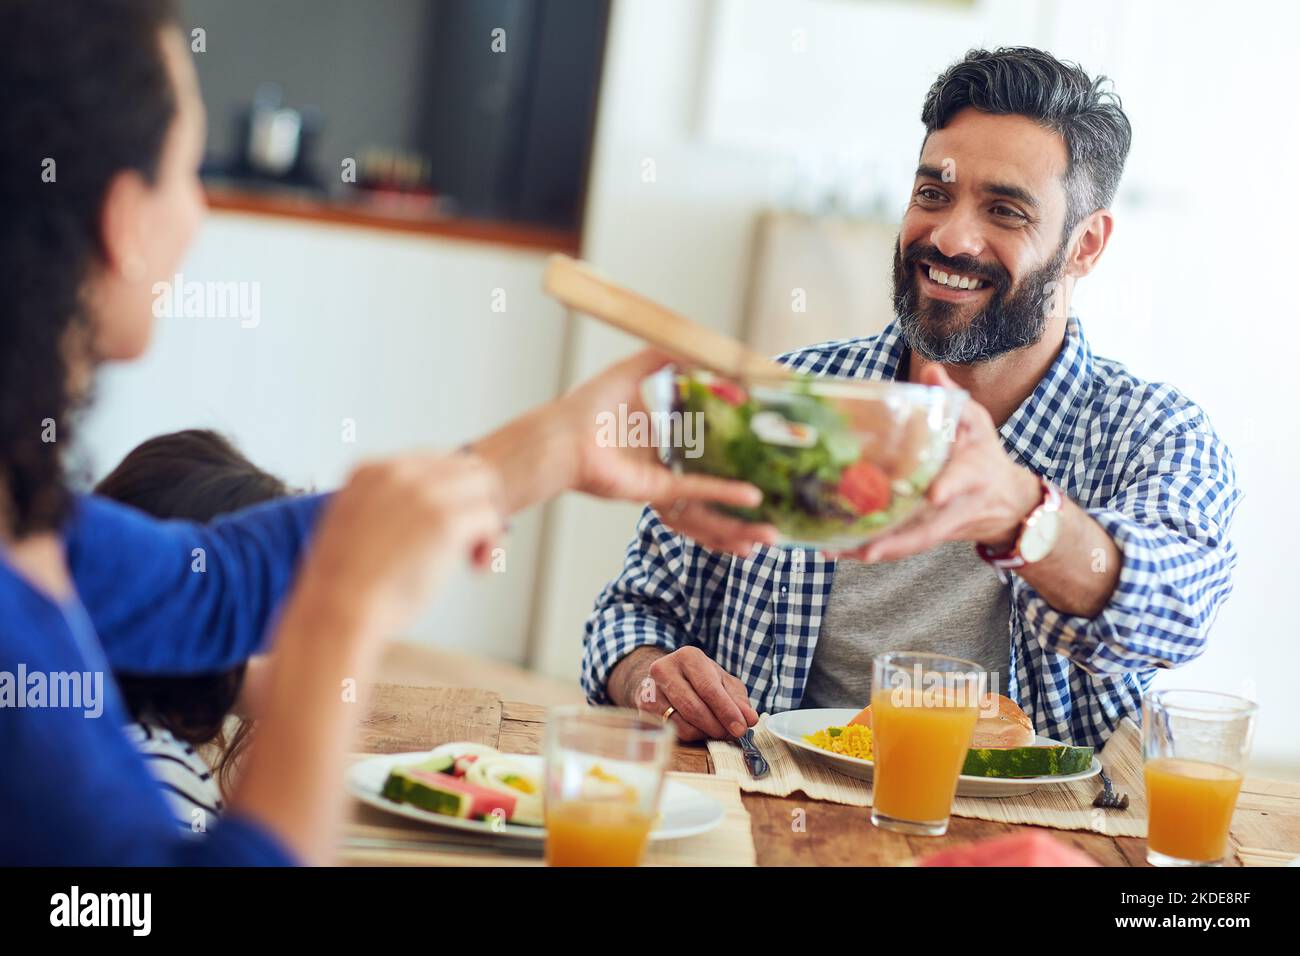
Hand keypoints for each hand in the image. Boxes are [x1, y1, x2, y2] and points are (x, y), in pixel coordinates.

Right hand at [298, 453, 505, 637]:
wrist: (338, 611)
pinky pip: (491, 518)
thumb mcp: (352, 524)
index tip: (445, 525)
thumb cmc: (343, 585)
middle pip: (465, 466)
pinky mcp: (446, 520)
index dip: (449, 494)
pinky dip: (491, 546)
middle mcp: (398, 473)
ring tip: (471, 555)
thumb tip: (422, 512)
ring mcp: (424, 494)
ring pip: (484, 486)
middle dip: (473, 500)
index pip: (433, 460)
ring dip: (485, 520)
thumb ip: (381, 505)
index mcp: (370, 470)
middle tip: (468, 537)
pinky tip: (475, 568)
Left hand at [556, 349, 778, 555]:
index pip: (714, 458)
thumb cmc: (591, 405)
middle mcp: (669, 466)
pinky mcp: (655, 490)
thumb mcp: (634, 369)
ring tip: (770, 537)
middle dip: (747, 519)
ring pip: (709, 511)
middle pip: (717, 498)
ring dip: (740, 526)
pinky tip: (752, 498)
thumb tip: (702, 349)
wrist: (564, 433)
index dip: (742, 466)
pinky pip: (696, 492)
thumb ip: (666, 357)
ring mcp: (663, 481)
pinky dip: (724, 494)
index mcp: (667, 442)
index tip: (772, 467)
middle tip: (777, 526)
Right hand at [624, 646, 758, 741]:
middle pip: (694, 707)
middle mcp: (664, 669)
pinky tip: (699, 730)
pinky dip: (690, 736)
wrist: (665, 679)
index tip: (741, 728)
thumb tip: (750, 718)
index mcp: (688, 657)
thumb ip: (738, 699)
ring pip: (682, 724)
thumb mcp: (722, 682)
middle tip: (732, 735)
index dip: (726, 711)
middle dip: (717, 726)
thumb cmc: (699, 680)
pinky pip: (671, 731)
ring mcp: (650, 690)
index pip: (709, 688)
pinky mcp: (643, 709)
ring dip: (705, 733)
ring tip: (716, 731)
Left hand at [840, 366, 1041, 563]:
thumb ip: (952, 399)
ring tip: (836, 552)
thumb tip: (931, 370)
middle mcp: (956, 505)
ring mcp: (941, 525)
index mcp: (973, 473)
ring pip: (908, 544)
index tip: (936, 494)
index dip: (950, 486)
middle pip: (928, 528)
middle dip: (898, 541)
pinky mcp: (927, 535)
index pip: (962, 479)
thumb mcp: (976, 422)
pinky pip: (899, 546)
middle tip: (867, 550)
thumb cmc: (985, 455)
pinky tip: (836, 551)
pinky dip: (869, 550)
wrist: (1005, 501)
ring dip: (873, 551)